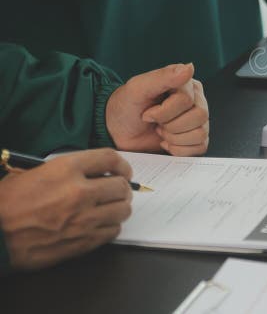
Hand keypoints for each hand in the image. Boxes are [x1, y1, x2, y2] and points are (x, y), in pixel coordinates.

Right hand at [0, 149, 131, 269]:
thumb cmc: (6, 204)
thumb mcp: (32, 173)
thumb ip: (66, 169)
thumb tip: (92, 172)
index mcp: (66, 169)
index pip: (110, 158)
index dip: (120, 164)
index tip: (121, 170)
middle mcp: (80, 191)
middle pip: (121, 185)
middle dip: (121, 187)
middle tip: (116, 190)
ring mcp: (84, 218)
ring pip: (122, 210)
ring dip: (119, 207)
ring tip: (110, 208)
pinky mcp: (82, 241)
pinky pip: (112, 232)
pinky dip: (111, 227)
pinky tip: (101, 224)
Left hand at [105, 63, 209, 155]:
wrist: (117, 131)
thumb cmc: (126, 106)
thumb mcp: (138, 87)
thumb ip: (163, 76)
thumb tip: (189, 67)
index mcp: (186, 84)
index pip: (187, 100)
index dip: (164, 111)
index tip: (147, 112)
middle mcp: (196, 100)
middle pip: (199, 116)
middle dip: (171, 125)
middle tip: (155, 123)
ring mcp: (197, 121)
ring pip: (201, 133)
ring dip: (175, 138)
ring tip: (160, 131)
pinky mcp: (195, 139)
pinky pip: (201, 147)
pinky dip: (180, 149)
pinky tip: (167, 142)